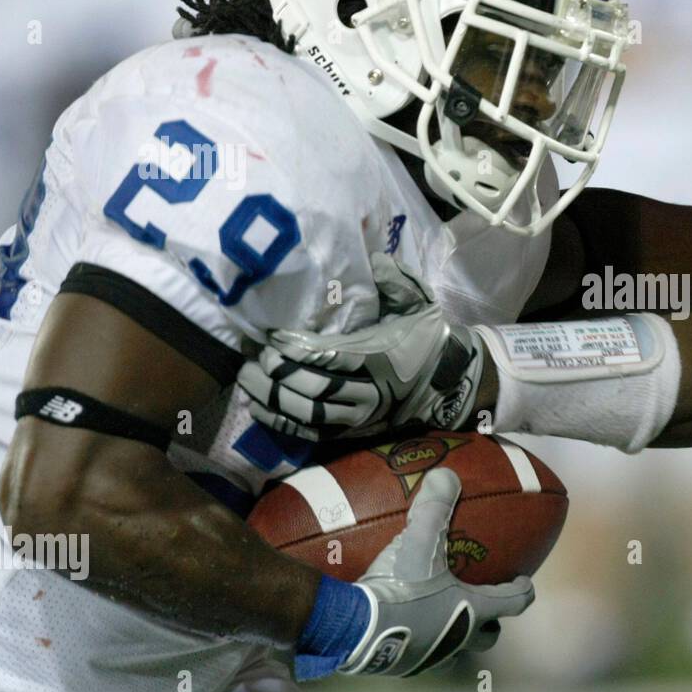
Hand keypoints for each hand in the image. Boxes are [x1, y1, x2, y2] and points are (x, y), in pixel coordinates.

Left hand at [237, 253, 484, 441]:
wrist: (444, 382)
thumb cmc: (425, 338)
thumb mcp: (421, 304)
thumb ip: (399, 281)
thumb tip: (377, 260)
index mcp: (381, 357)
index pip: (333, 357)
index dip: (299, 350)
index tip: (273, 338)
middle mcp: (368, 391)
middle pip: (315, 388)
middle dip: (280, 374)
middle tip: (255, 358)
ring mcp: (358, 415)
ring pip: (309, 412)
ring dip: (273, 398)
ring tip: (247, 379)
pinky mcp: (350, 430)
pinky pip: (311, 431)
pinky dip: (282, 421)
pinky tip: (258, 407)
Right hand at [342, 468, 533, 675]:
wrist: (356, 629)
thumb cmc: (400, 586)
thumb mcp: (418, 541)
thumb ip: (434, 507)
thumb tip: (446, 475)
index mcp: (472, 610)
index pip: (512, 602)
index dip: (522, 591)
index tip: (525, 582)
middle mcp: (458, 639)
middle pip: (488, 636)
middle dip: (490, 623)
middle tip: (483, 606)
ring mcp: (431, 657)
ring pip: (454, 652)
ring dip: (454, 637)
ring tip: (441, 618)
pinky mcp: (402, 668)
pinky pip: (418, 655)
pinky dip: (417, 642)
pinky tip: (401, 627)